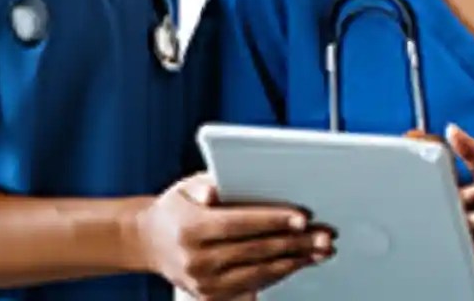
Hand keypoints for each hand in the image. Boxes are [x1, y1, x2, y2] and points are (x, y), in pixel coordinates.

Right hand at [131, 172, 332, 299]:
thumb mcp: (185, 187)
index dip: (273, 220)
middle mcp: (196, 260)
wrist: (149, 242)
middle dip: (295, 242)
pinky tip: (298, 262)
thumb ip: (205, 184)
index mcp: (190, 229)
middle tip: (324, 235)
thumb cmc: (176, 208)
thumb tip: (215, 190)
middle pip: (256, 250)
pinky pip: (253, 285)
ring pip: (259, 271)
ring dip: (294, 261)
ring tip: (319, 250)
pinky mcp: (212, 296)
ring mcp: (204, 283)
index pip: (239, 223)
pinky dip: (279, 272)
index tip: (302, 217)